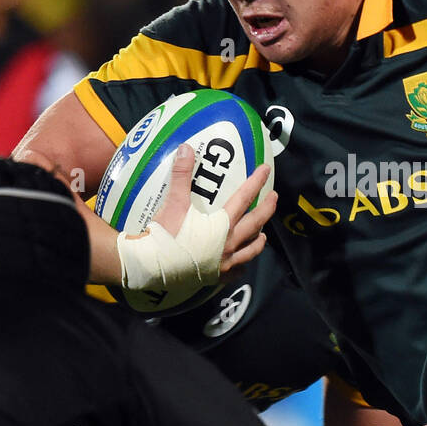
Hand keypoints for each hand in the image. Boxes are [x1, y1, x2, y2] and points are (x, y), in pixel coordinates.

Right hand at [147, 144, 276, 278]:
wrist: (152, 266)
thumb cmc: (165, 234)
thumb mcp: (174, 203)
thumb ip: (181, 175)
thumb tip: (186, 148)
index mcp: (222, 224)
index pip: (244, 197)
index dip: (256, 182)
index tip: (266, 169)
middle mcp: (229, 243)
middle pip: (255, 223)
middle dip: (267, 209)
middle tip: (274, 198)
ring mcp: (225, 262)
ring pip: (251, 250)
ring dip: (258, 239)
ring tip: (262, 234)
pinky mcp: (217, 276)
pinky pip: (237, 271)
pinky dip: (242, 265)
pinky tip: (241, 264)